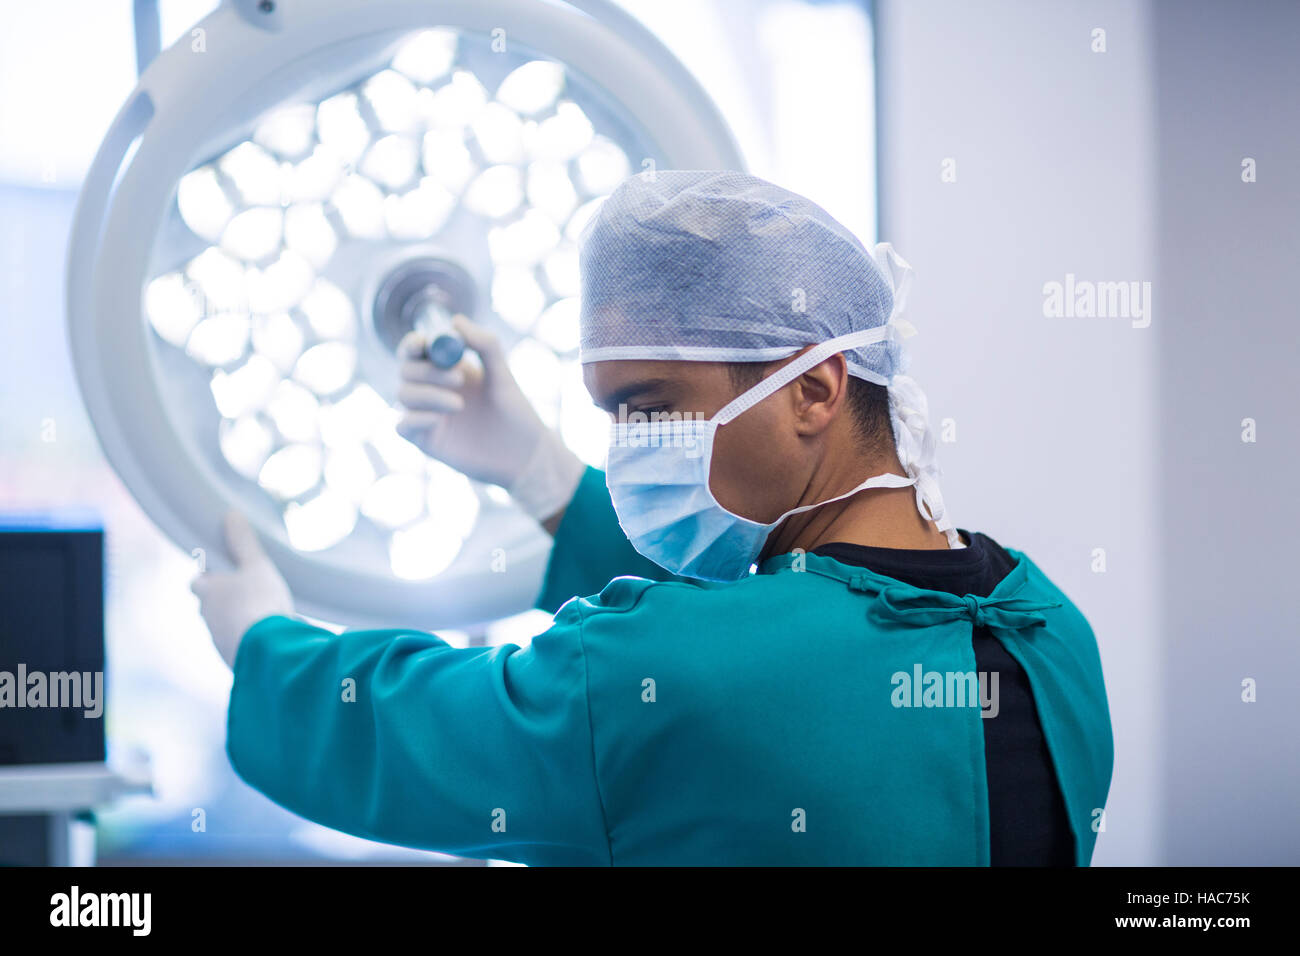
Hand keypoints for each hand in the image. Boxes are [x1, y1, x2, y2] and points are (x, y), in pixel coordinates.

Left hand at [191, 512, 293, 668]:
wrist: (266, 649)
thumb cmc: (259, 601)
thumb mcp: (257, 565)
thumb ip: (243, 541)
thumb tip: (230, 513)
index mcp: (208, 592)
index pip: (198, 581)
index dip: (208, 577)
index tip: (222, 573)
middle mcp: (208, 618)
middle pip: (209, 607)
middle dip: (224, 601)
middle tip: (247, 594)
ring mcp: (219, 642)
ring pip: (224, 627)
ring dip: (239, 622)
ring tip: (263, 618)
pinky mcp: (234, 661)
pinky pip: (240, 646)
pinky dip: (250, 641)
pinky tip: (270, 638)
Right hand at [395, 315, 583, 521]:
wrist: (524, 455)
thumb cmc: (516, 413)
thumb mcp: (503, 375)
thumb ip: (484, 345)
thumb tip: (456, 321)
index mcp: (448, 370)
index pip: (416, 350)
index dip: (412, 344)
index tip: (422, 343)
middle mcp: (433, 390)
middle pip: (405, 370)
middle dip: (428, 371)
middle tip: (460, 379)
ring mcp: (427, 416)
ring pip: (402, 395)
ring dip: (428, 395)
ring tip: (460, 405)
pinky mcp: (426, 441)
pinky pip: (401, 426)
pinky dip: (414, 418)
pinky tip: (438, 420)